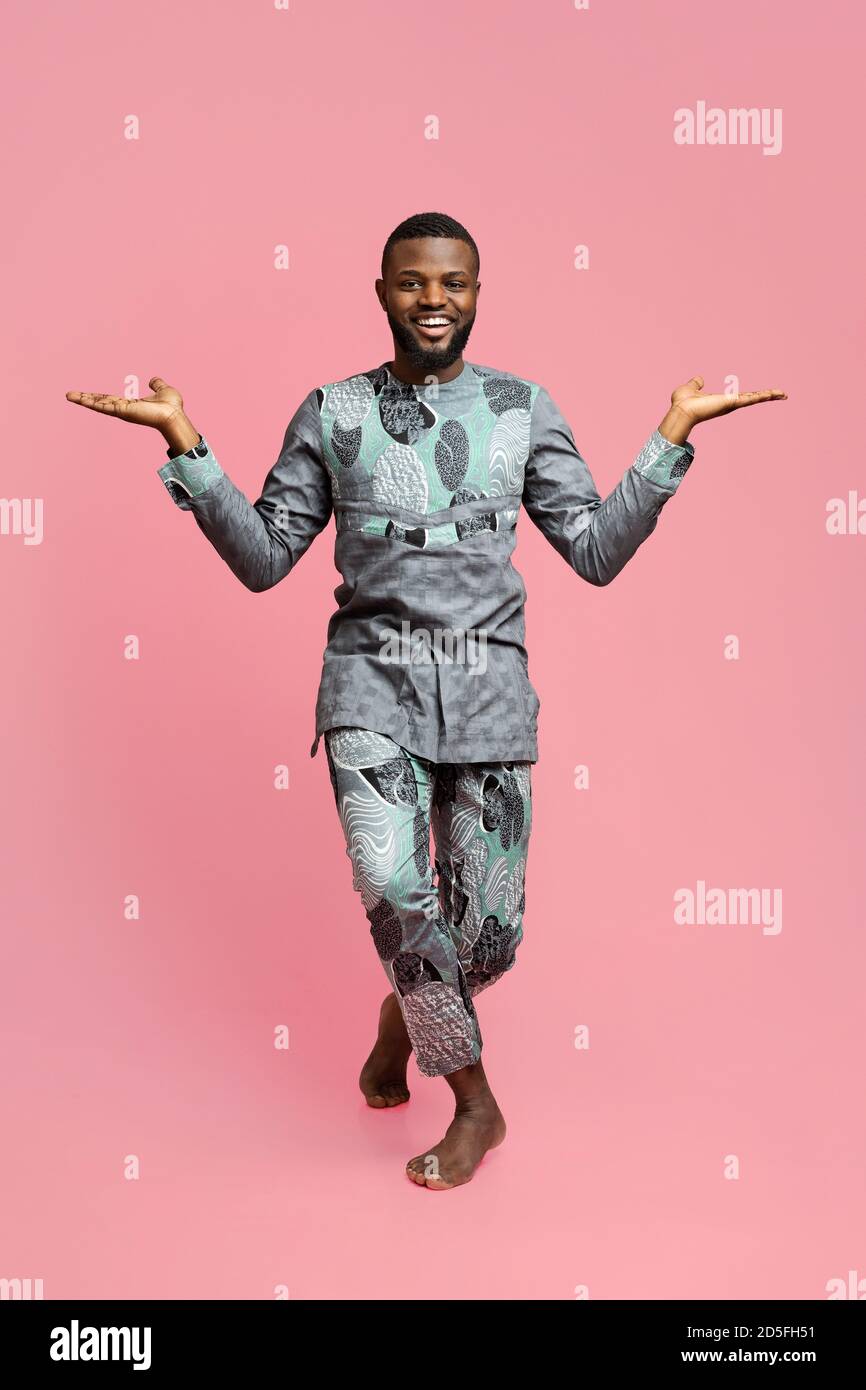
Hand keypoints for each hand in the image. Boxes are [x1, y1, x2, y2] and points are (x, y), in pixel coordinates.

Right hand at [65, 376, 184, 431]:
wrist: (174, 415)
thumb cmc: (171, 406)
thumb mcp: (162, 390)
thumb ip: (157, 385)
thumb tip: (153, 380)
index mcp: (130, 405)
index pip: (109, 400)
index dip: (97, 397)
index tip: (86, 395)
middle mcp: (123, 409)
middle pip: (99, 402)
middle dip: (85, 399)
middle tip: (69, 395)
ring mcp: (122, 411)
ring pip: (98, 404)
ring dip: (83, 400)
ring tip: (69, 396)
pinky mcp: (122, 411)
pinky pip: (103, 406)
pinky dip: (91, 403)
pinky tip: (80, 399)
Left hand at [659, 376, 787, 443]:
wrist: (681, 410)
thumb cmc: (682, 402)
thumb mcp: (690, 388)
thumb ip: (696, 384)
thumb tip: (699, 379)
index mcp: (721, 401)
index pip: (740, 397)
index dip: (750, 395)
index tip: (760, 394)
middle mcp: (729, 404)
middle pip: (752, 398)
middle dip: (766, 396)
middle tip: (781, 394)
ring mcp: (732, 404)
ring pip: (756, 398)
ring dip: (770, 395)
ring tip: (784, 394)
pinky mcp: (734, 402)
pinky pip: (753, 397)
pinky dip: (766, 395)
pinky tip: (778, 394)